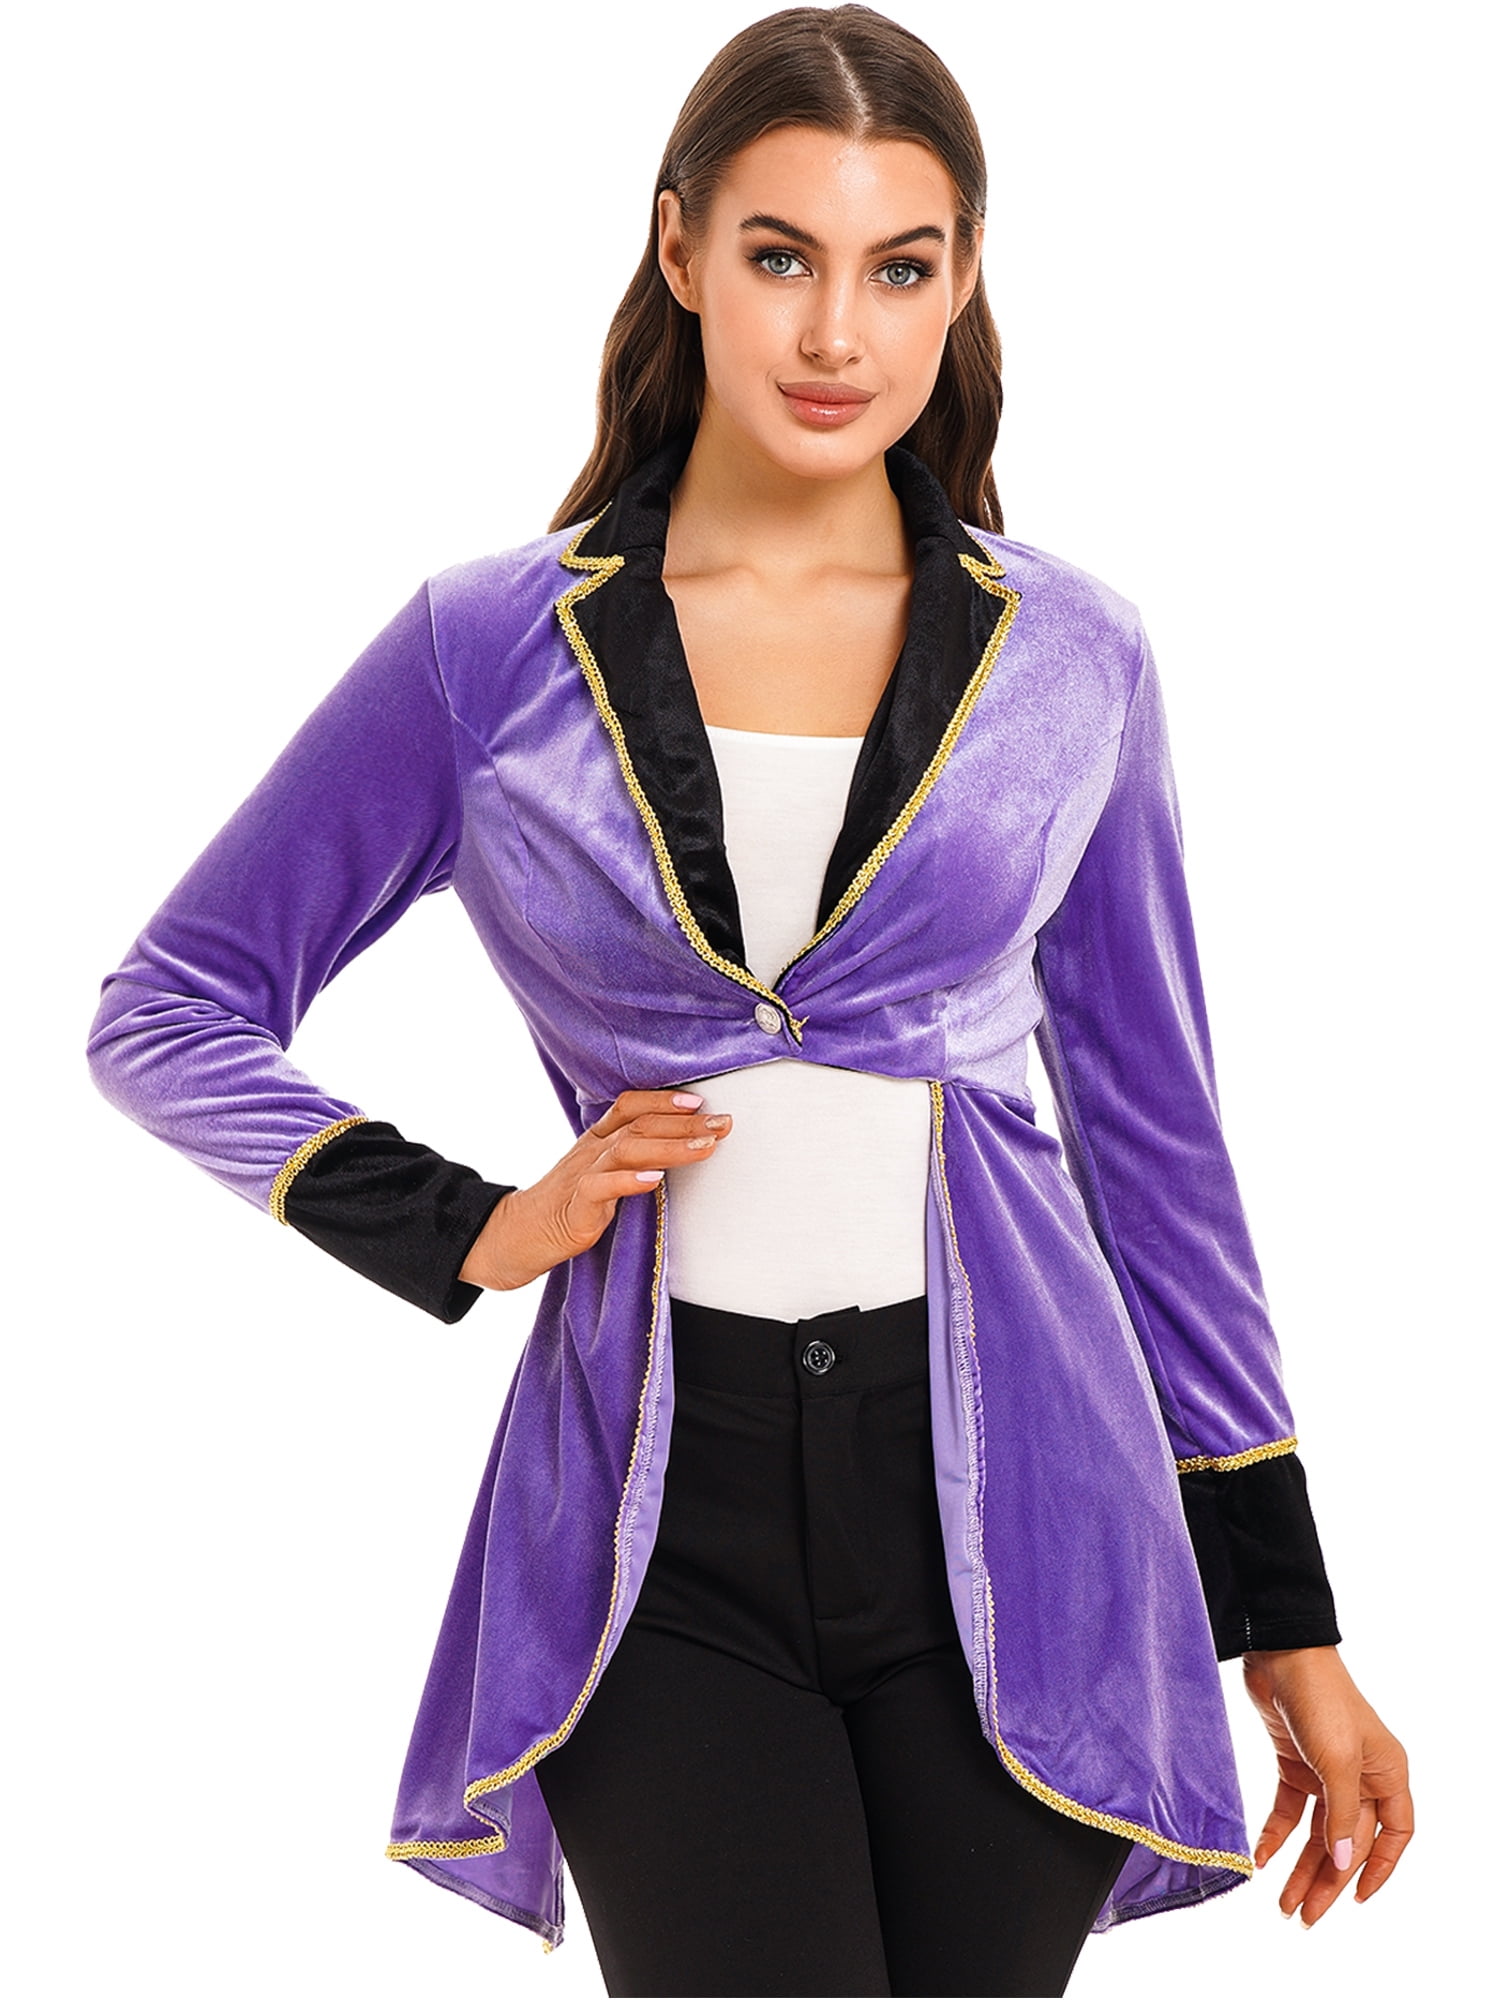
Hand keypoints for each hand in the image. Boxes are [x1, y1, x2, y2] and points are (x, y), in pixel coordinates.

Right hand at [458, 1088, 731, 1290]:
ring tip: (705, 1148)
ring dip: (670, 1147)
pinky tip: (655, 1180)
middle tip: (723, 1123)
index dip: (663, 1099)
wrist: (525, 1232)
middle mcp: (593, 1149)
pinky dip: (629, 1181)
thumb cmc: (572, 1200)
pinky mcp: (578, 1206)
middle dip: (686, 1123)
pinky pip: (602, 1187)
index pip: (630, 1106)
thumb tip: (683, 1143)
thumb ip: (632, 1152)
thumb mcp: (602, 1168)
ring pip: (627, 1149)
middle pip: (641, 1125)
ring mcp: (584, 1175)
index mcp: (599, 1137)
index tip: (700, 1101)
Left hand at [1241, 1644, 1412, 1924]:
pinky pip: (1289, 1809)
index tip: (1356, 1898)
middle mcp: (1361, 1775)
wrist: (1279, 1651)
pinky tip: (1260, 1857)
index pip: (1394, 1834)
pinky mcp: (1294, 1761)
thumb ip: (1341, 1815)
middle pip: (1349, 1840)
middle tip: (1304, 1914)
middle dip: (1328, 1879)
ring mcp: (1326, 1769)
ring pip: (1318, 1831)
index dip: (1379, 1868)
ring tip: (1282, 1902)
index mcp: (1387, 1773)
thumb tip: (1345, 1863)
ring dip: (1301, 1866)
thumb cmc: (1321, 1698)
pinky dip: (1275, 1833)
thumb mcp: (1337, 1760)